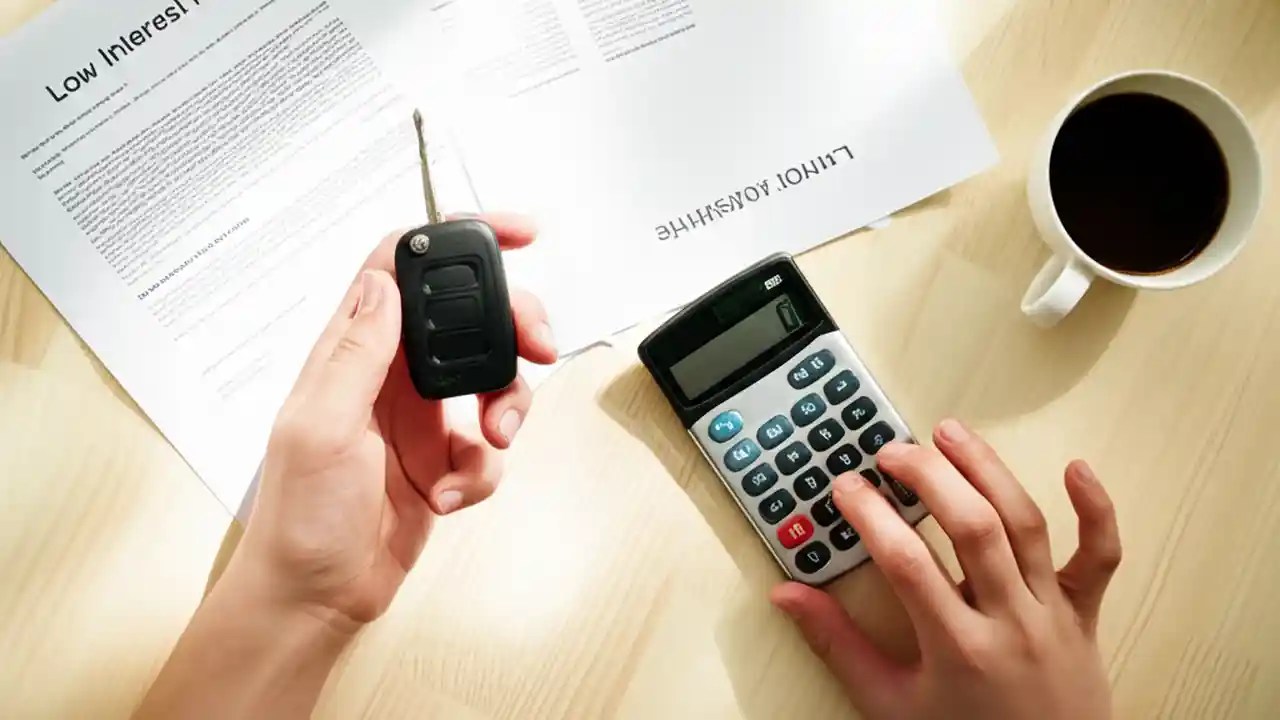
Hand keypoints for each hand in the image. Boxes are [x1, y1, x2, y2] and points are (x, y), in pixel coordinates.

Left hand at [225, 213, 557, 631]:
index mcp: (353, 351)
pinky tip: (449, 495)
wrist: (316, 598)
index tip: (513, 232)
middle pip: (470, 317)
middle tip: (538, 344)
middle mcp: (390, 374)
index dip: (456, 237)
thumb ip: (357, 352)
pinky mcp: (443, 459)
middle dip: (514, 325)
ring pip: (493, 380)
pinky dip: (484, 471)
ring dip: (508, 407)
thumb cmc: (299, 519)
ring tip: (490, 441)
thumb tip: (385, 280)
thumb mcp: (321, 427)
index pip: (404, 267)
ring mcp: (420, 416)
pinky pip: (489, 448)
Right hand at [772, 420, 1120, 719]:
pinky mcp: (1084, 614)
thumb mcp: (888, 704)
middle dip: (929, 476)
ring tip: (950, 433)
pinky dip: (1097, 511)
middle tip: (892, 450)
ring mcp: (1051, 613)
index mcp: (956, 649)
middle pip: (972, 527)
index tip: (846, 487)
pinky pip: (1100, 558)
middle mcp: (1008, 622)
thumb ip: (837, 645)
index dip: (872, 515)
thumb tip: (788, 596)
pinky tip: (1078, 468)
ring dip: (987, 469)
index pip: (907, 562)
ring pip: (1025, 524)